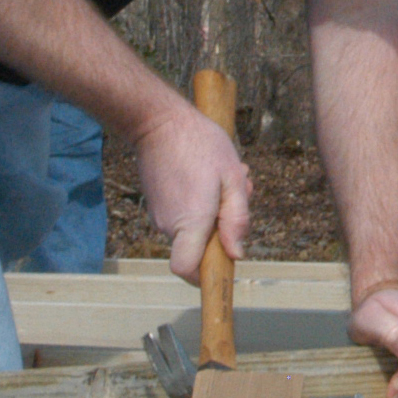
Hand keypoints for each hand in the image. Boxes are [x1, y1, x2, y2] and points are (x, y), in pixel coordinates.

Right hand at [134, 102, 252, 281]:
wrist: (158, 121)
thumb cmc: (200, 145)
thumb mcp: (232, 178)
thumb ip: (236, 219)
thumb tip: (236, 254)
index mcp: (190, 222)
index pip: (186, 270)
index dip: (204, 276)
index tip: (224, 262)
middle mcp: (169, 225)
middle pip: (199, 247)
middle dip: (223, 227)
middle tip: (240, 191)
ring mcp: (160, 214)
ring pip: (193, 228)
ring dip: (215, 209)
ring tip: (225, 176)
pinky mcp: (157, 203)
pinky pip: (184, 214)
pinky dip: (201, 201)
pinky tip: (210, 173)